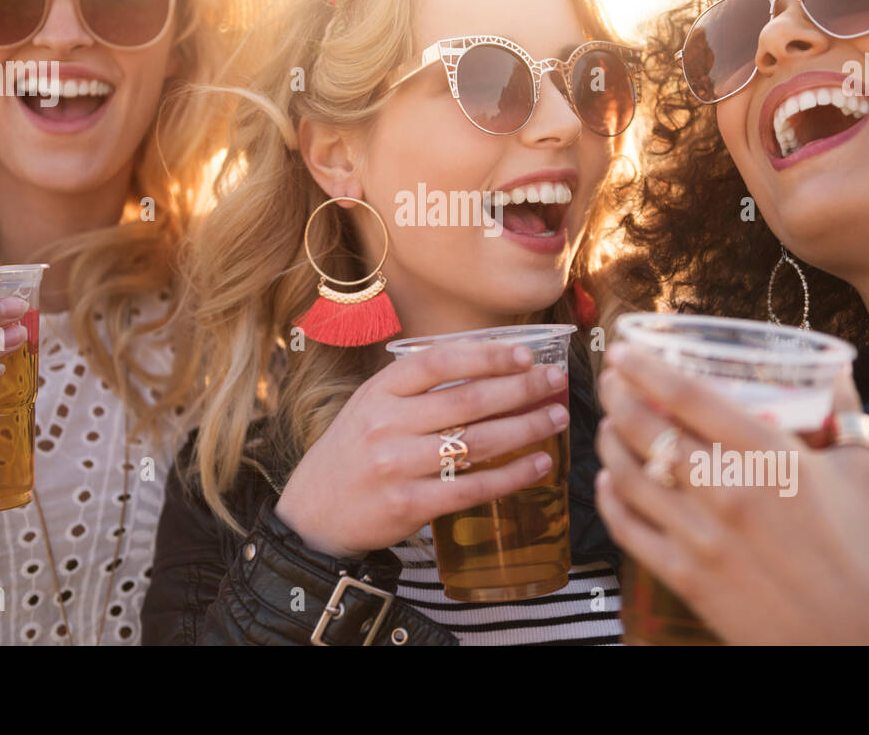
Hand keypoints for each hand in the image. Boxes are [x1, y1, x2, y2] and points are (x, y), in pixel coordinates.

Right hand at [274, 340, 569, 558]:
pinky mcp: (409, 505)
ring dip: (526, 427)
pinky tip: (538, 464)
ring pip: (477, 442)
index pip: (439, 361)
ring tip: (556, 417)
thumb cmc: (352, 455)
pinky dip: (512, 476)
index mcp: (379, 392)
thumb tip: (485, 368)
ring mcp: (397, 465)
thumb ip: (415, 389)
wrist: (312, 515)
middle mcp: (386, 424)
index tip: (525, 354)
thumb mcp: (369, 407)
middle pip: (467, 399)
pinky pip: (473, 487)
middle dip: (521, 388)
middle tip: (554, 381)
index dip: (486, 354)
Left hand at [594, 342, 868, 644]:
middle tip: (610, 380)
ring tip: (608, 425)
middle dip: (616, 395)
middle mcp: (727, 491)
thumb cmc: (858, 556)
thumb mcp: (859, 474)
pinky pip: (627, 528)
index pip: (688, 396)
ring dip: (608, 441)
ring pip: (628, 473)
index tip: (623, 349)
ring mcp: (700, 535)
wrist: (846, 641)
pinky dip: (609, 499)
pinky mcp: (684, 575)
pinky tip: (609, 481)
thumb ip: (844, 417)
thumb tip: (837, 371)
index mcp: (769, 458)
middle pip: (646, 428)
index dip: (645, 367)